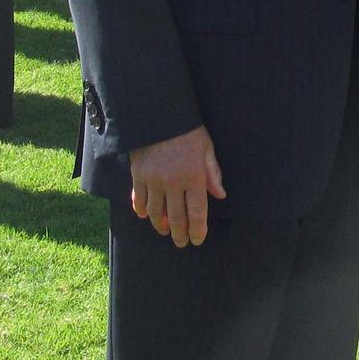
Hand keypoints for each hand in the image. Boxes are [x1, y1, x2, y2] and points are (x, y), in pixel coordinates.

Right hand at [130, 125, 225, 246]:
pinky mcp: (138, 176)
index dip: (198, 229)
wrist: (160, 116)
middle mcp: (173, 182)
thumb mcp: (207, 148)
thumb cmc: (188, 131)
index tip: (198, 240)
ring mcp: (153, 181)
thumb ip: (213, 173)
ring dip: (160, 225)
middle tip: (182, 243)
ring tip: (165, 231)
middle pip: (175, 217)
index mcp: (193, 176)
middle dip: (179, 233)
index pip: (197, 211)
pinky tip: (146, 216)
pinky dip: (142, 211)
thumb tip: (220, 196)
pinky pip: (139, 200)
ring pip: (155, 213)